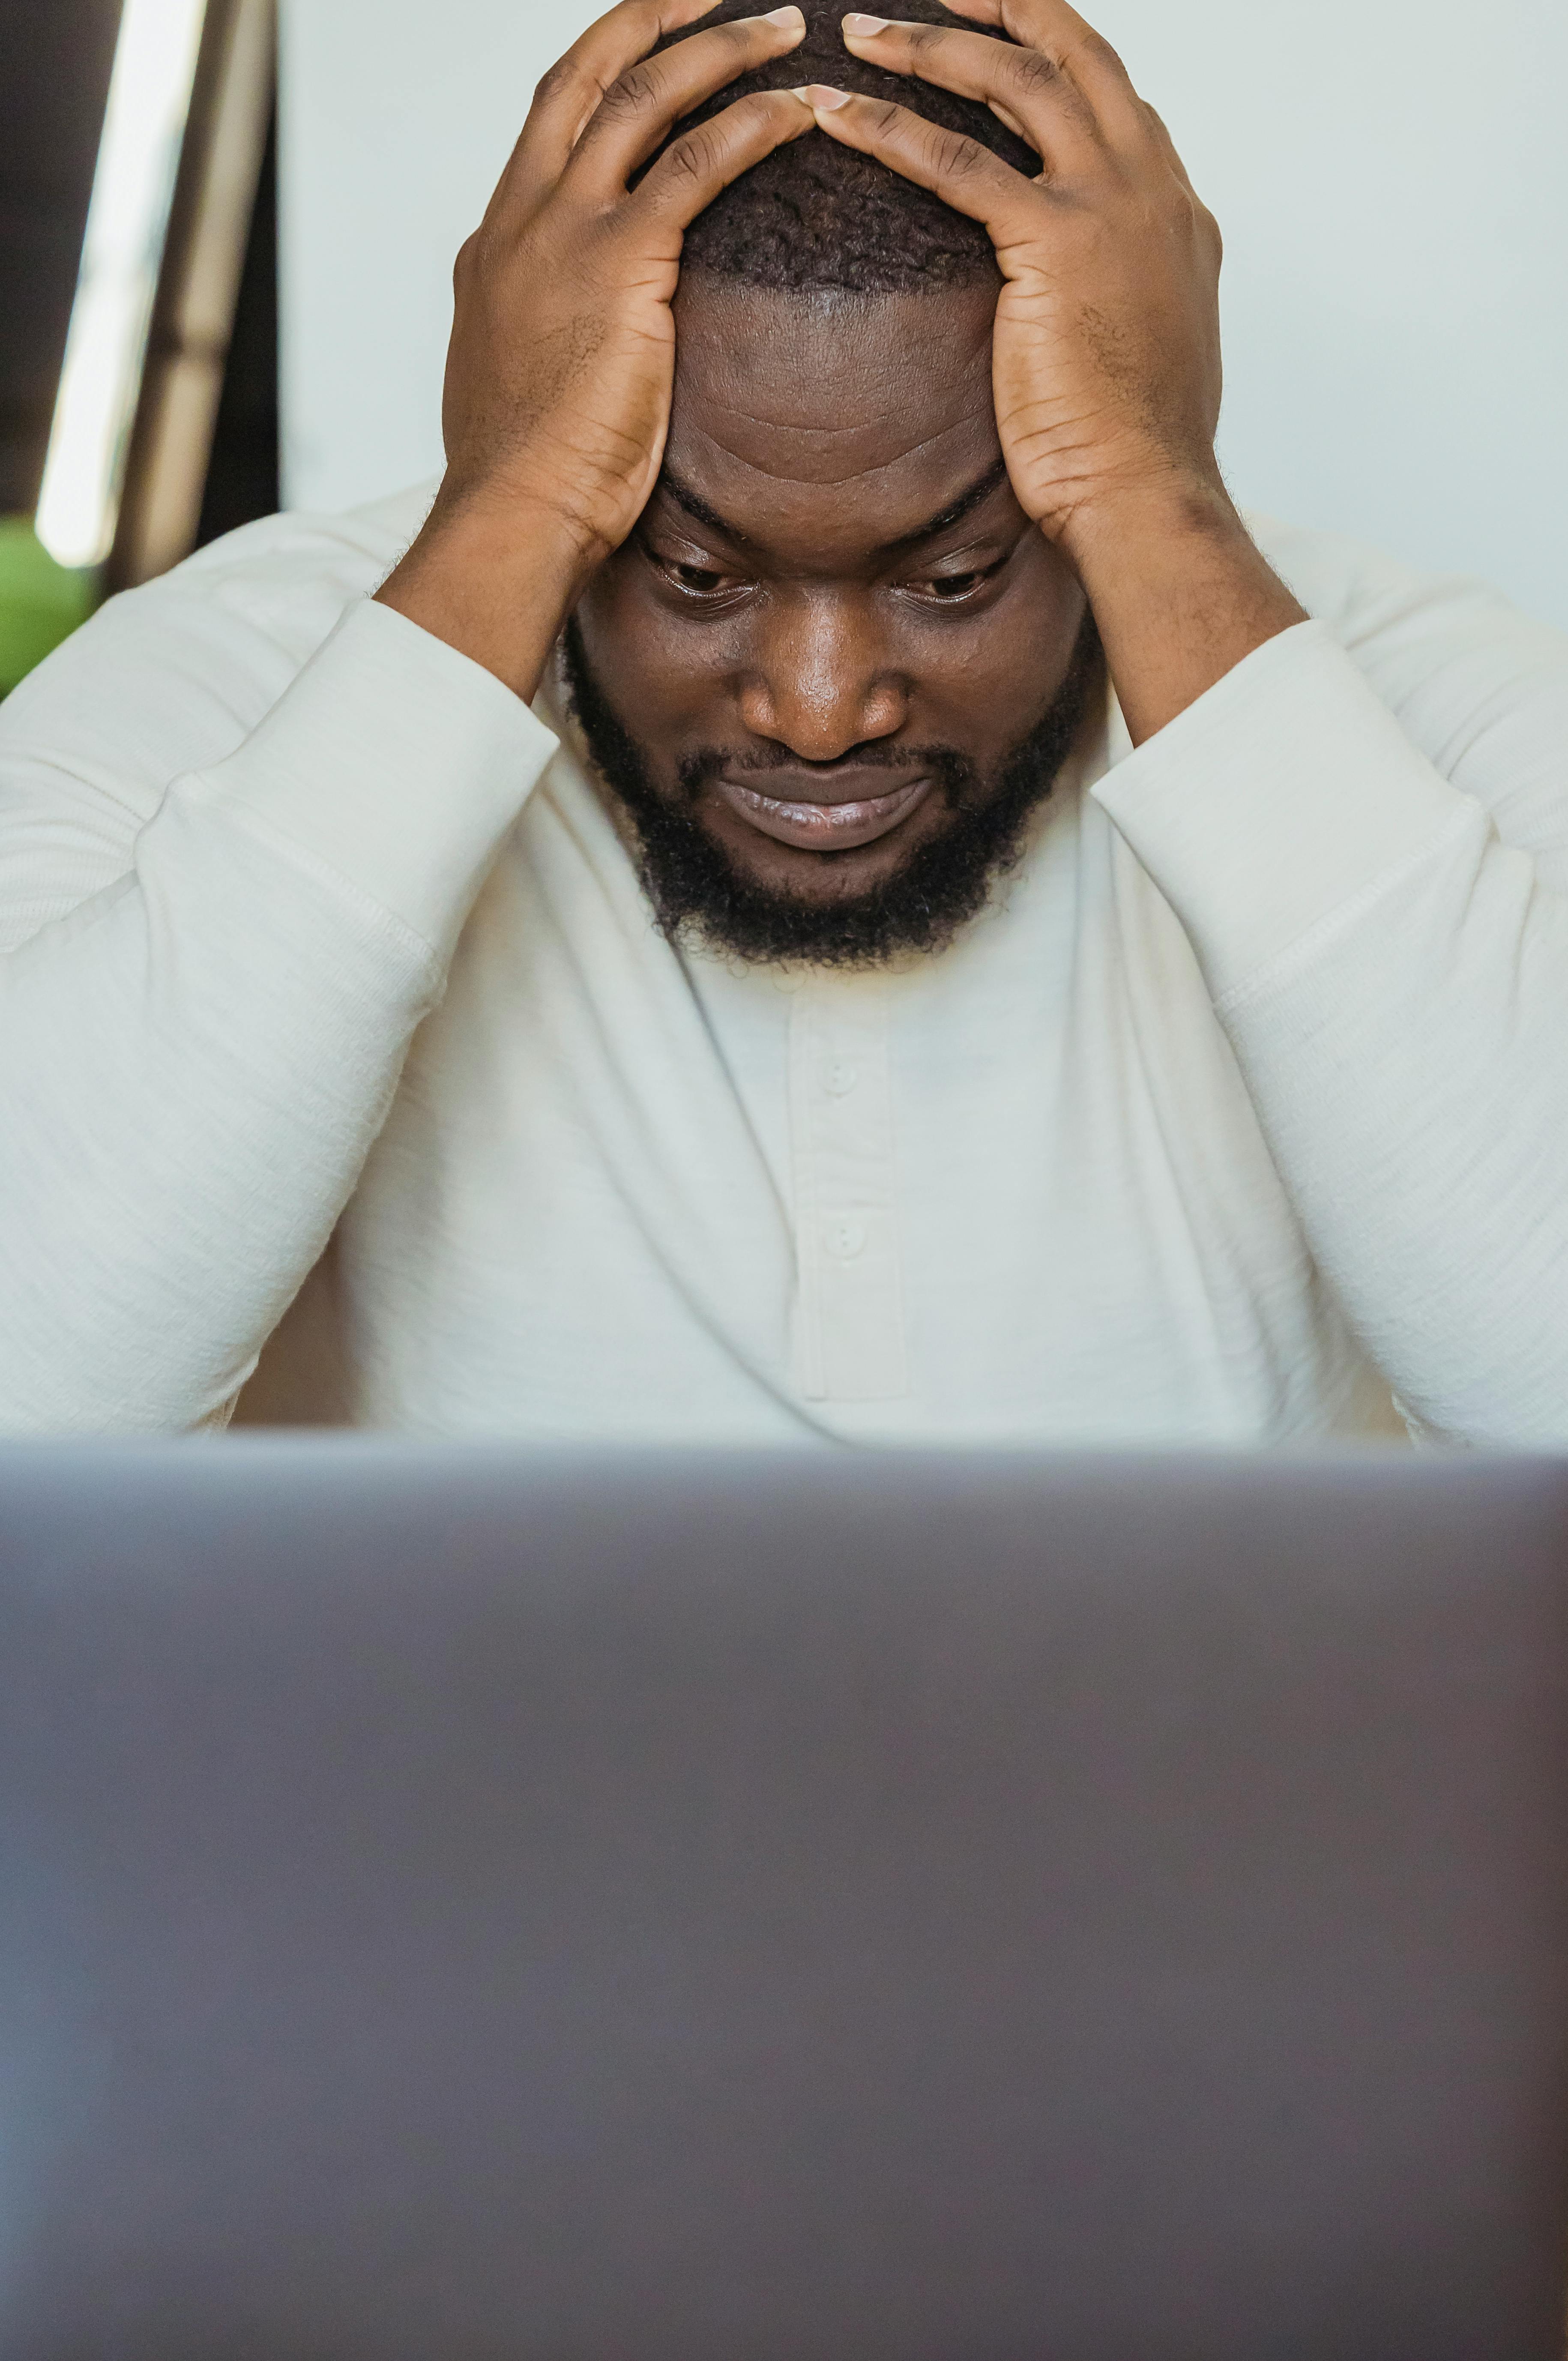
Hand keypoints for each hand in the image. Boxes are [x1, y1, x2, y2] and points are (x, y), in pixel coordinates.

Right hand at [378, 0, 811, 699]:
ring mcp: (562, 234)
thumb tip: (578, 333)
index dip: (605, 62)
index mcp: (499, 242)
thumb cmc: (524, 473)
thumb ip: (547, 330)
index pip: (553, 118)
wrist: (512, 512)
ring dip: (718, 48)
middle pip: (586, 72)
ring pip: (643, 96)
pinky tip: (796, 108)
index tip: (654, 35)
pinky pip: (692, 168)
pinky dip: (748, 126)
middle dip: (653, 15)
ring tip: (786, 25)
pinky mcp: (615, 267)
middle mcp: (523, 218)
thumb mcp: (521, 377)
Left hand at [812, 3, 1306, 740]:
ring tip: (863, 31)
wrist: (1145, 492)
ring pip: (1016, 81)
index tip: (997, 29)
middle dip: (1003, 5)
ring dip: (932, 46)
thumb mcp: (1141, 345)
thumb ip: (1122, 294)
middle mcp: (1150, 186)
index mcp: (1173, 209)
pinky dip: (892, 129)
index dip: (1051, 49)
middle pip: (1073, 51)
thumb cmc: (1133, 446)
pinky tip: (837, 114)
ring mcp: (1111, 206)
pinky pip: (960, 163)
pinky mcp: (1057, 243)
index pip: (1109, 94)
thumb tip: (1089, 298)